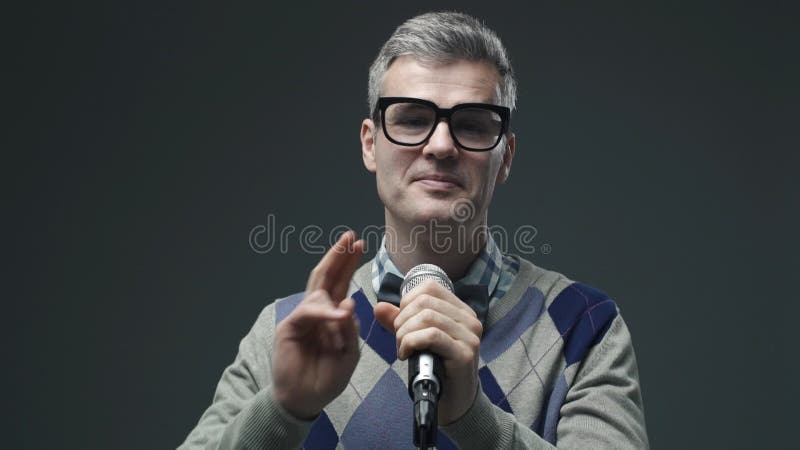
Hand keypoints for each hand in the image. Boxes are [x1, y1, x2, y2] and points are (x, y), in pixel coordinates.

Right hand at [271, 231, 364, 419]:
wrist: (305, 399)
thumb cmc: (327, 377)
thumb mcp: (349, 355)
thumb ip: (351, 330)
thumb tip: (349, 303)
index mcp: (333, 315)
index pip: (341, 283)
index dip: (348, 263)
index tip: (360, 243)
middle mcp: (318, 312)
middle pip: (327, 277)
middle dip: (339, 255)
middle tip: (351, 236)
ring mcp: (303, 318)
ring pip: (318, 289)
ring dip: (335, 271)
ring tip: (351, 259)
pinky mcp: (290, 327)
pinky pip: (309, 312)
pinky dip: (325, 312)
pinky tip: (338, 314)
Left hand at [374, 280, 482, 424]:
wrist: (455, 400)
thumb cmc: (436, 367)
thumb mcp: (416, 339)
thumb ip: (399, 321)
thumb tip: (379, 307)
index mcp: (460, 310)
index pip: (429, 287)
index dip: (407, 301)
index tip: (401, 322)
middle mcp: (469, 319)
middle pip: (424, 302)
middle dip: (402, 320)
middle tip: (399, 340)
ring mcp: (469, 336)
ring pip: (427, 317)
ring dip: (404, 333)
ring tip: (402, 349)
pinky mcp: (465, 354)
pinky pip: (432, 336)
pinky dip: (411, 342)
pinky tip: (406, 354)